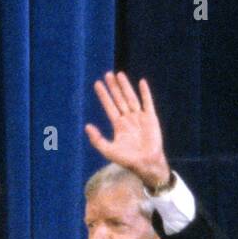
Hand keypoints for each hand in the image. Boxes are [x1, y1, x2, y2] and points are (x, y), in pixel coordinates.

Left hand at [84, 71, 170, 190]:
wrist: (146, 164)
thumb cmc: (128, 160)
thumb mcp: (108, 150)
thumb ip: (97, 139)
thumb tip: (87, 126)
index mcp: (119, 125)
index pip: (109, 106)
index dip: (103, 95)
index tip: (97, 84)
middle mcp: (128, 119)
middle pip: (119, 99)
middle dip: (113, 87)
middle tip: (107, 74)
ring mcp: (140, 117)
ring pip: (131, 98)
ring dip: (125, 86)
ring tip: (119, 74)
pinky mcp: (151, 118)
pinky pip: (147, 103)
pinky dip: (145, 93)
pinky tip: (141, 82)